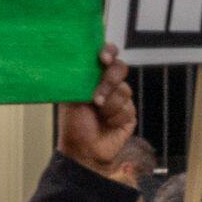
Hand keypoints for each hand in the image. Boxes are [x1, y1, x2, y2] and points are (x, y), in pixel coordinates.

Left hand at [49, 64, 143, 185]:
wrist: (84, 150)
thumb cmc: (73, 123)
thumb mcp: (72, 98)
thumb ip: (81, 78)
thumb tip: (84, 58)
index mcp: (93, 76)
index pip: (106, 54)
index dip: (108, 52)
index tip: (103, 59)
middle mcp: (108, 83)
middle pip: (120, 69)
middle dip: (109, 83)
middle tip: (96, 99)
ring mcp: (120, 97)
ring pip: (124, 91)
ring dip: (108, 106)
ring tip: (98, 116)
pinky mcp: (129, 113)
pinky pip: (128, 108)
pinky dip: (115, 117)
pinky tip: (108, 124)